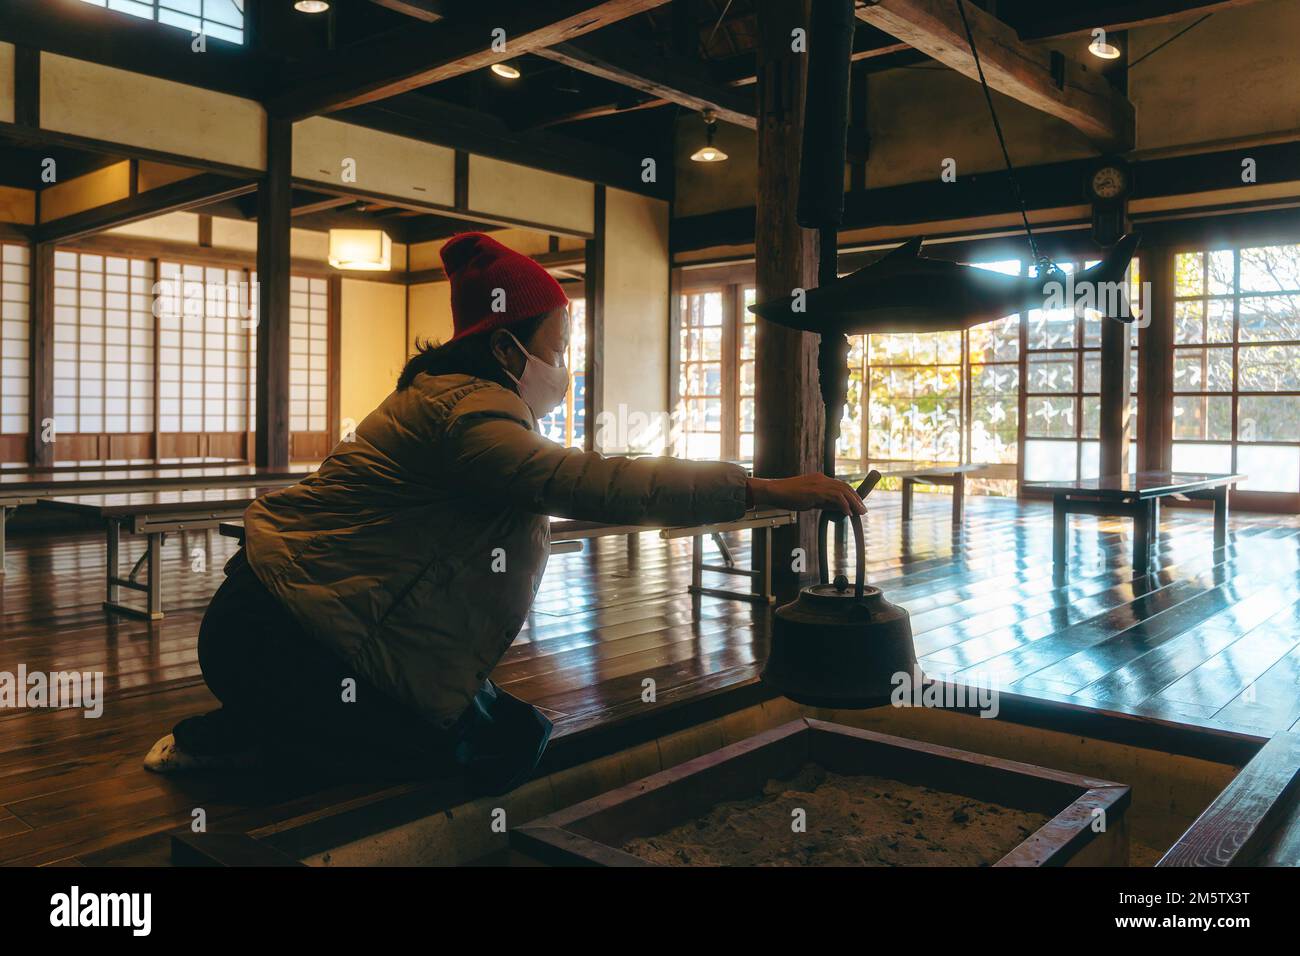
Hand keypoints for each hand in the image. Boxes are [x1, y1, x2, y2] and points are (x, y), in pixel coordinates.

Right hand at [747, 473, 865, 515]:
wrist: (775, 491)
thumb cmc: (789, 496)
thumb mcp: (810, 500)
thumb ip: (824, 502)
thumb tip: (838, 509)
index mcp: (820, 479)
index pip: (841, 485)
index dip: (852, 494)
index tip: (858, 504)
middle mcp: (822, 479)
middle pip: (845, 487)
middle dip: (857, 499)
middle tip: (863, 510)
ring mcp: (819, 483)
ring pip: (843, 491)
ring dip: (853, 502)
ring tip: (859, 513)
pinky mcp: (816, 490)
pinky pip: (835, 497)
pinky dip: (844, 505)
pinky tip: (847, 513)